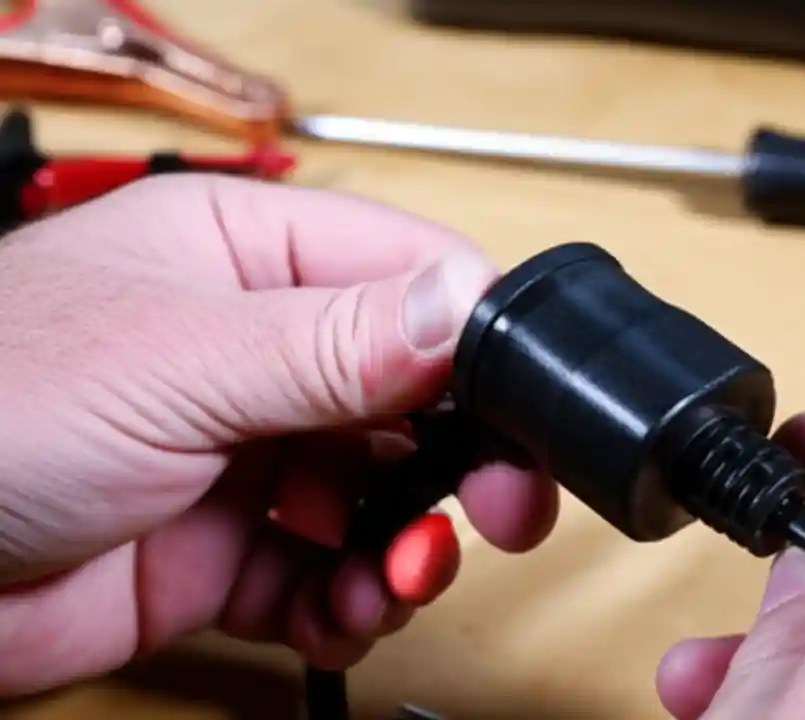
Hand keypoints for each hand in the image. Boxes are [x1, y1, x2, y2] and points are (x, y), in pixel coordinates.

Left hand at [0, 176, 556, 694]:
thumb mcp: (180, 360)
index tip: (524, 410)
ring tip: (396, 576)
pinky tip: (340, 612)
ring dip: (408, 545)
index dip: (479, 343)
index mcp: (246, 257)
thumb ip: (335, 342)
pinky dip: (351, 600)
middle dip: (462, 461)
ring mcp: (246, 454)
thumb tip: (465, 307)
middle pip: (414, 397)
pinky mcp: (227, 549)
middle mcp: (255, 350)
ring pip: (383, 496)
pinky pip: (328, 573)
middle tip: (500, 512)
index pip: (409, 277)